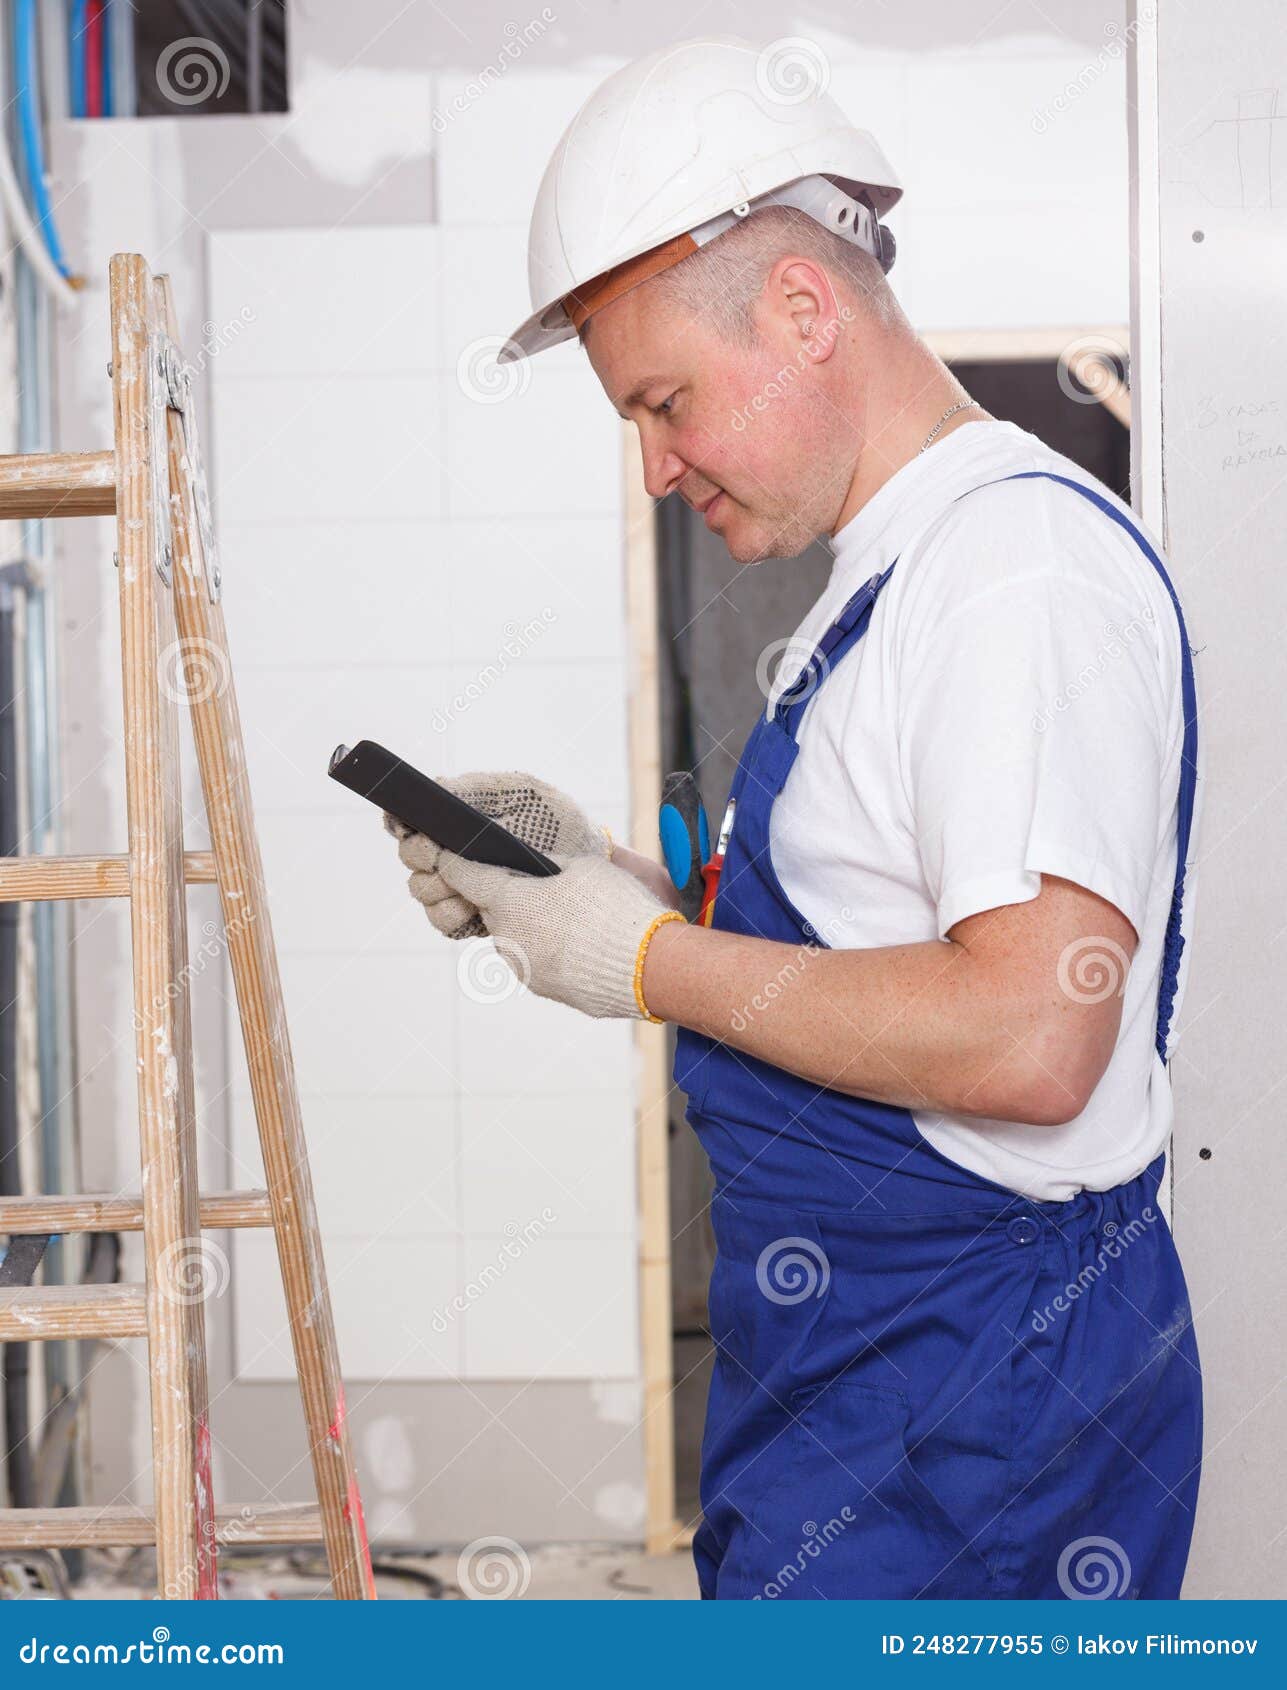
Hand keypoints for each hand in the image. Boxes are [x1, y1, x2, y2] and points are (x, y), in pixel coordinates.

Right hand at [385, 770, 608, 940]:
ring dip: (437, 888)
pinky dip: (453, 915)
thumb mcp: (521, 793)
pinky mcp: (474, 915)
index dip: (400, 822)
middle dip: (420, 856)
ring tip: (462, 884)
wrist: (588, 861)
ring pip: (422, 892)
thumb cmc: (554, 819)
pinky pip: (445, 922)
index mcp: (454, 819)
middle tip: (439, 853)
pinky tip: (473, 907)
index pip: (409, 820)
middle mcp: (450, 853)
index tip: (411, 826)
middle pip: (409, 859)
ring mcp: (460, 886)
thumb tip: (436, 784)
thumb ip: (479, 789)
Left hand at [434, 848, 684, 1019]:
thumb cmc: (616, 908)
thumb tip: (538, 870)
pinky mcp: (545, 989)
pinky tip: (576, 942)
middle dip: (505, 896)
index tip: (447, 857)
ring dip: (528, 925)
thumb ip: (550, 866)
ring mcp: (525, 968)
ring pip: (513, 938)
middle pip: (492, 909)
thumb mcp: (583, 867)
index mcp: (509, 901)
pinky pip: (535, 961)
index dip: (456, 864)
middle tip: (533, 885)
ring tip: (565, 916)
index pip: (466, 878)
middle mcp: (507, 937)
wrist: (649, 965)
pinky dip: (547, 949)